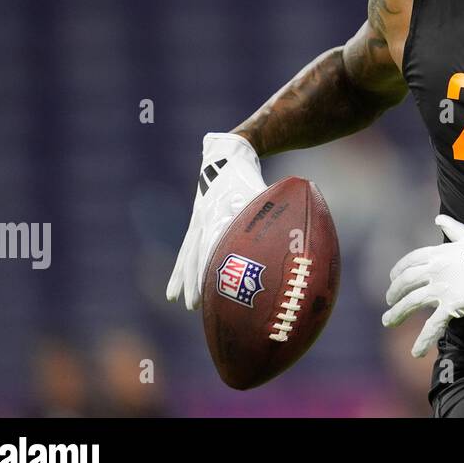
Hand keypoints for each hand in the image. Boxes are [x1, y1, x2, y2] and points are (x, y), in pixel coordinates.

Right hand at [165, 133, 268, 309]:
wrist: (227, 157)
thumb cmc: (248, 177)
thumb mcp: (261, 192)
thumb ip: (270, 208)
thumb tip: (289, 226)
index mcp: (220, 214)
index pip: (215, 245)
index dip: (213, 266)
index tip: (212, 286)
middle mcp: (205, 220)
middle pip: (198, 254)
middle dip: (197, 280)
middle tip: (196, 305)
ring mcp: (198, 222)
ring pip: (189, 254)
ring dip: (186, 279)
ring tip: (182, 303)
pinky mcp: (196, 223)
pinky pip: (186, 249)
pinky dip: (180, 269)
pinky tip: (174, 290)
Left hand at [382, 214, 463, 357]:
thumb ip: (453, 229)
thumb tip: (438, 219)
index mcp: (440, 253)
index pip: (411, 261)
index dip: (398, 270)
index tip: (392, 278)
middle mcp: (436, 270)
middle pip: (407, 281)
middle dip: (394, 292)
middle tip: (389, 302)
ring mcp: (442, 289)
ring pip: (412, 302)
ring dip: (398, 313)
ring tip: (387, 321)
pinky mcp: (451, 306)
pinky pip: (433, 325)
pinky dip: (423, 339)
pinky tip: (415, 351)